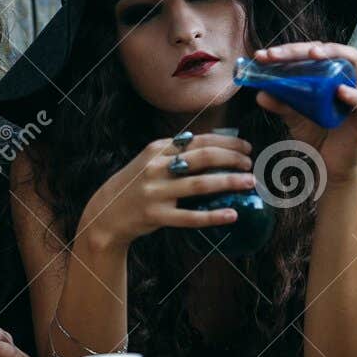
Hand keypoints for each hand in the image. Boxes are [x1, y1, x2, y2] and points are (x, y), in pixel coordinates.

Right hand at [77, 133, 256, 250]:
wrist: (105, 212)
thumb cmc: (136, 184)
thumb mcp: (150, 161)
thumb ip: (177, 153)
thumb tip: (217, 148)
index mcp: (157, 148)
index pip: (199, 140)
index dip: (227, 143)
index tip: (247, 148)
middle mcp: (156, 167)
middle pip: (203, 158)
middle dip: (232, 158)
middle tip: (251, 164)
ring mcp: (155, 191)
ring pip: (200, 184)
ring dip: (228, 182)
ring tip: (249, 182)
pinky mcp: (155, 215)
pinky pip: (189, 217)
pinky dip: (213, 216)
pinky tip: (232, 215)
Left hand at [250, 42, 356, 181]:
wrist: (329, 166)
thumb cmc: (315, 135)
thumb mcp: (292, 117)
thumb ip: (280, 103)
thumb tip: (260, 93)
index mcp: (328, 76)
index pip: (311, 52)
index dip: (287, 50)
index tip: (263, 55)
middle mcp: (346, 79)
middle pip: (331, 51)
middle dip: (302, 49)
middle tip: (278, 54)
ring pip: (354, 64)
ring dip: (333, 54)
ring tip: (313, 54)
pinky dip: (352, 94)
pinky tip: (338, 91)